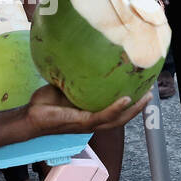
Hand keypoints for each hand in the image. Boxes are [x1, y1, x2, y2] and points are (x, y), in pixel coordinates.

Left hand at [24, 85, 150, 136]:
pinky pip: (104, 116)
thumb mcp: (63, 86)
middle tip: (150, 92)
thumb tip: (80, 56)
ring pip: (118, 119)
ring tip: (146, 97)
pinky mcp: (83, 123)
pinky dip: (116, 108)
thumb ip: (74, 77)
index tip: (140, 88)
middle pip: (122, 117)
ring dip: (134, 109)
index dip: (129, 103)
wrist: (30, 116)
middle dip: (138, 107)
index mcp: (89, 113)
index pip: (114, 110)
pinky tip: (127, 100)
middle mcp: (92, 120)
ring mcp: (88, 123)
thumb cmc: (44, 103)